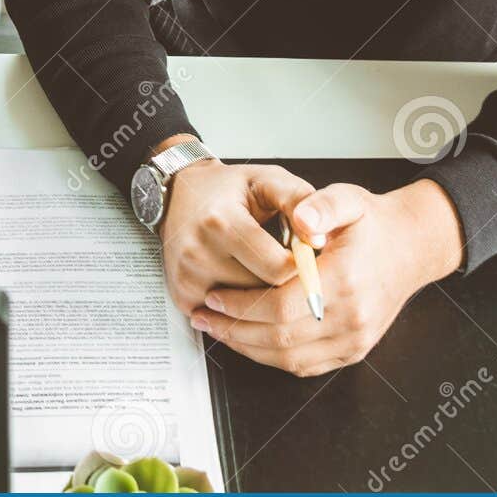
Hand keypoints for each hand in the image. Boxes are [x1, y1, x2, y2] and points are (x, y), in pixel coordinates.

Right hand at [158, 154, 307, 315]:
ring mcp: (188, 279)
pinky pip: (229, 316)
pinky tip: (239, 279)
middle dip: (282, 282)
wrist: (178, 196)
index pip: (278, 269)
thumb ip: (299, 201)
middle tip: (281, 258)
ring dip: (262, 294)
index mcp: (221, 222)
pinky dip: (241, 304)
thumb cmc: (228, 189)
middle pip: (264, 293)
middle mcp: (198, 253)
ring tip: (257, 266)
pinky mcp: (183, 297)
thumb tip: (319, 240)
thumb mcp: (268, 180)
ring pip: (249, 309)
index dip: (302, 265)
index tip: (305, 255)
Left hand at [190, 179, 464, 377]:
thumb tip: (301, 218)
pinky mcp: (354, 351)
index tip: (214, 296)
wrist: (411, 247)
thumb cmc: (373, 224)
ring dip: (247, 347)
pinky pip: (306, 366)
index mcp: (345, 279)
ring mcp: (355, 339)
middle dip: (234, 329)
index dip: (241, 305)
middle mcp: (352, 316)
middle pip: (279, 336)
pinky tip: (249, 341)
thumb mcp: (348, 199)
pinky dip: (272, 358)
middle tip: (204, 316)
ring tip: (217, 330)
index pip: (280, 304)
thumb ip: (320, 205)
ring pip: (289, 358)